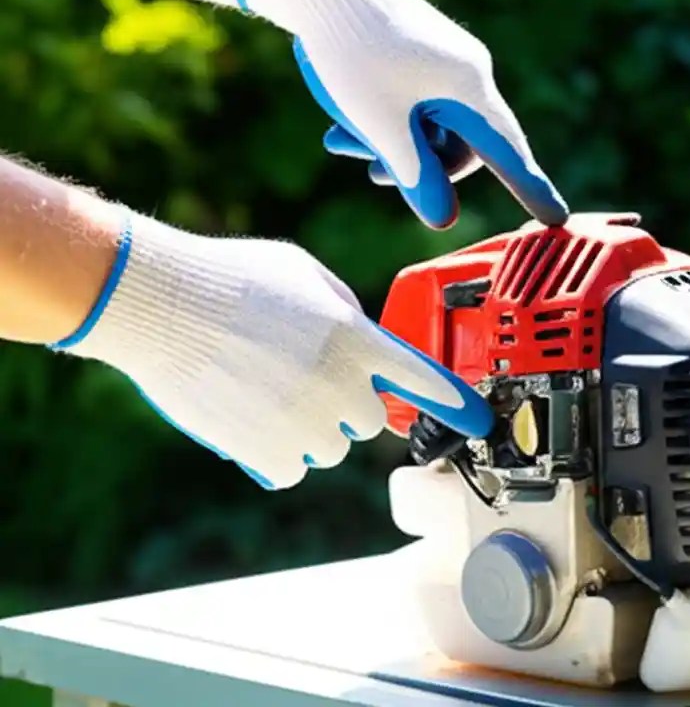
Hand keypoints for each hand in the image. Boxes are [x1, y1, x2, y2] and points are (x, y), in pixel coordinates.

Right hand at [55, 210, 493, 489]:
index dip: (454, 404)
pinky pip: (289, 469)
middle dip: (342, 403)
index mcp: (359, 339)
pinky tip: (246, 418)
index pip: (424, 381)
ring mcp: (307, 424)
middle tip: (298, 376)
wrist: (161, 302)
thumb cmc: (229, 277)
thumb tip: (360, 338)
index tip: (475, 418)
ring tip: (261, 389)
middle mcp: (343, 386)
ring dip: (306, 428)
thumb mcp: (305, 273)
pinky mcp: (269, 453)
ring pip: (328, 446)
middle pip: (367, 420)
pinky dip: (271, 454)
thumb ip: (346, 312)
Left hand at [278, 0, 568, 228]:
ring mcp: (442, 58)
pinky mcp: (417, 50)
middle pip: (459, 142)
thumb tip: (442, 222)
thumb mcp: (380, 124)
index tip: (555, 217)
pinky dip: (383, 118)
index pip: (508, 152)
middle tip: (373, 175)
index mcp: (468, 87)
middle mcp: (465, 71)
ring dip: (391, 143)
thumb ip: (415, 176)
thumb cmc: (350, 49)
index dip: (530, 188)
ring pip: (429, 122)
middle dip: (419, 165)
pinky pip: (413, 99)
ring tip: (341, 143)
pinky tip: (341, 124)